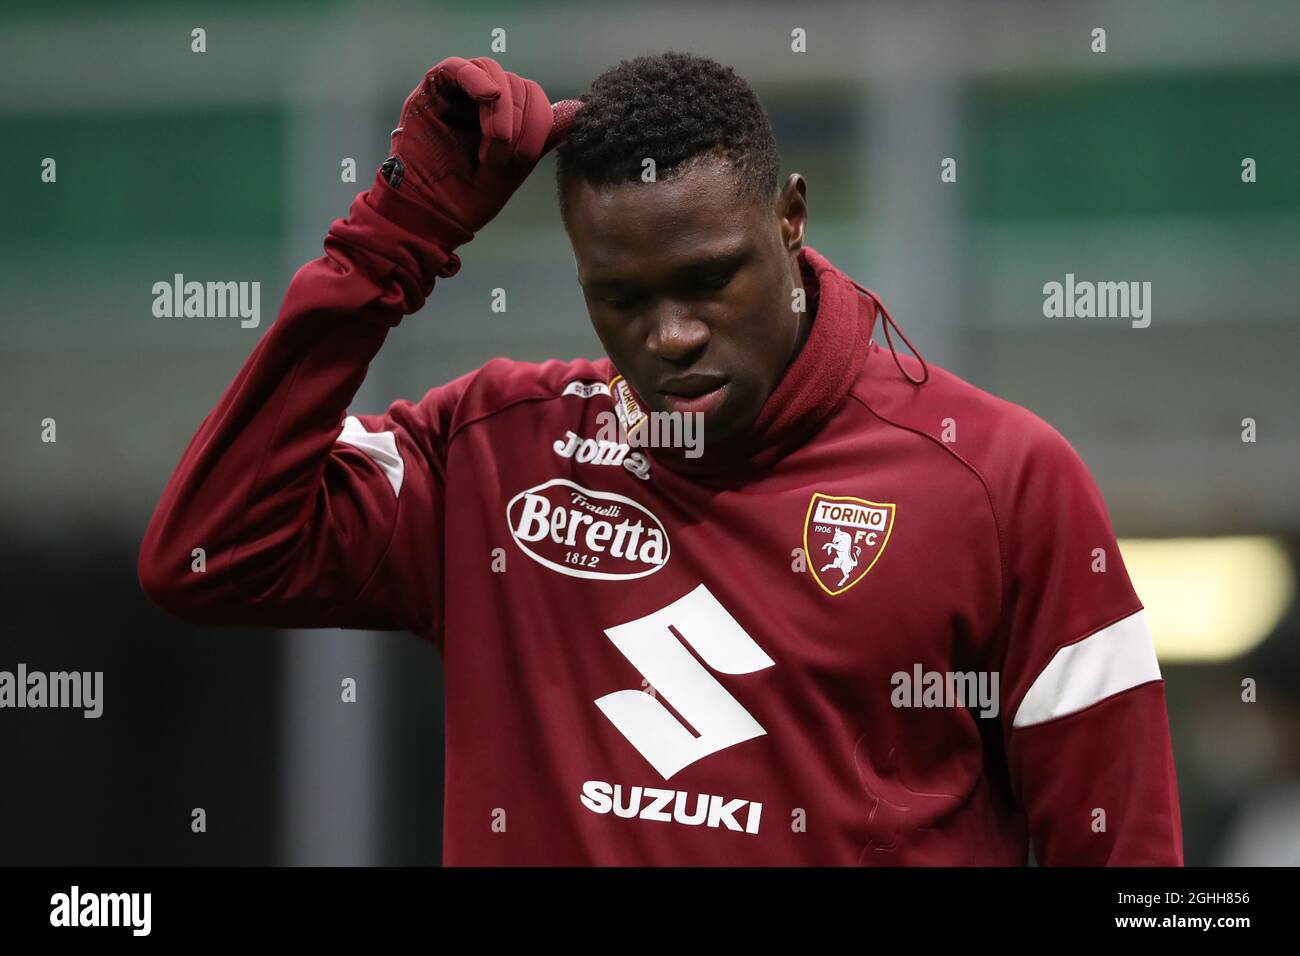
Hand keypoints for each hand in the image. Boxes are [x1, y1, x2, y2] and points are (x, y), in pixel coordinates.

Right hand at [383, 56, 575, 250]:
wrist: (431, 213)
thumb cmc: (469, 196)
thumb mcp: (516, 167)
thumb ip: (542, 137)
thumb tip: (576, 109)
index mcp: (505, 117)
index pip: (533, 98)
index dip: (537, 122)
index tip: (524, 157)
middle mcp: (482, 102)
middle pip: (516, 83)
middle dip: (519, 120)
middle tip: (504, 156)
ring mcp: (457, 94)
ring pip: (492, 72)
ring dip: (502, 106)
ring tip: (496, 139)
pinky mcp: (432, 91)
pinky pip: (456, 68)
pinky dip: (475, 77)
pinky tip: (488, 95)